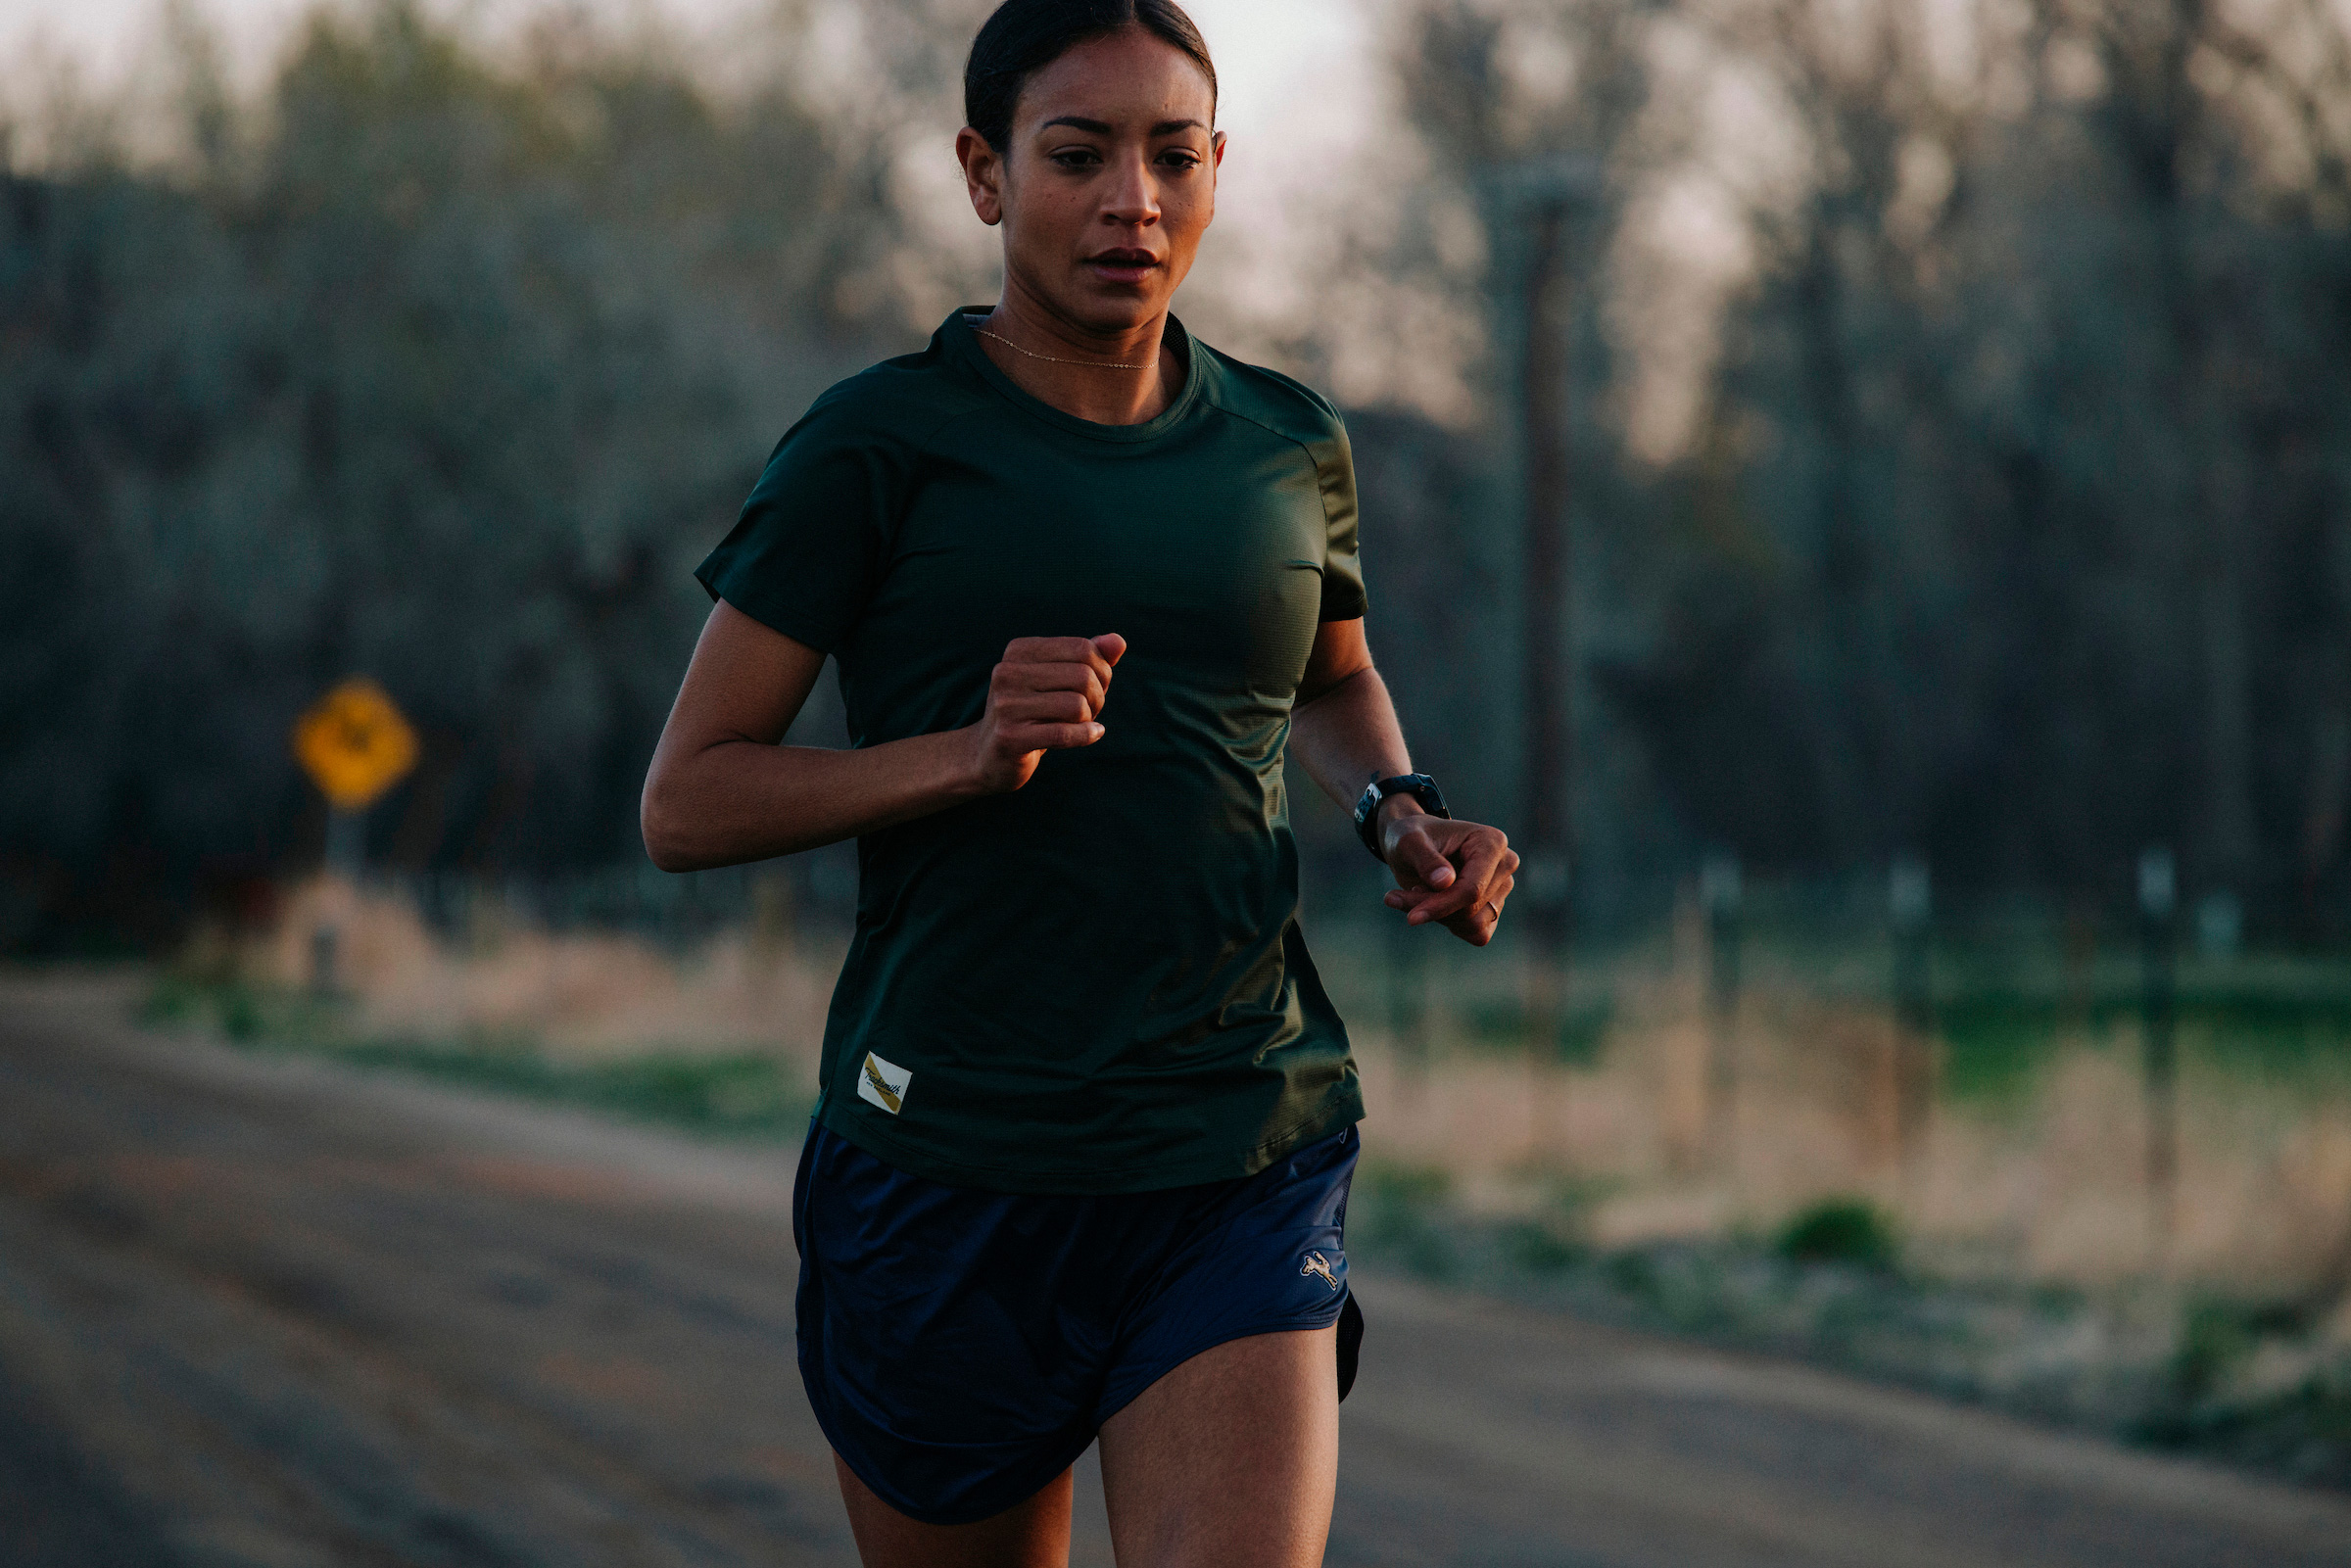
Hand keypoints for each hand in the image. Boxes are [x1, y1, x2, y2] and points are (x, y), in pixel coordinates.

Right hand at [967, 634, 1126, 792]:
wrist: (988, 756)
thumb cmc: (1032, 714)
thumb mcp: (1059, 681)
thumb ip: (1089, 658)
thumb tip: (1118, 641)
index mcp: (1018, 651)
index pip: (1082, 648)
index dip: (1102, 670)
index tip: (1094, 688)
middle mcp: (1007, 672)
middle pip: (1083, 676)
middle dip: (1098, 696)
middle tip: (1089, 711)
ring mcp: (1005, 705)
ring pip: (1077, 705)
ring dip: (1089, 718)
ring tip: (1081, 724)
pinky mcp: (1009, 737)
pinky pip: (1064, 733)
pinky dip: (1086, 735)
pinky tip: (1093, 734)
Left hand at [1380, 805, 1517, 945]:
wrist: (1414, 844)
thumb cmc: (1412, 837)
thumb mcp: (1408, 842)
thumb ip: (1425, 859)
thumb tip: (1445, 882)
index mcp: (1492, 842)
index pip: (1472, 889)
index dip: (1441, 905)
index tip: (1411, 917)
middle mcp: (1505, 864)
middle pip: (1471, 909)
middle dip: (1432, 908)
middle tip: (1396, 897)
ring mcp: (1503, 887)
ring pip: (1474, 925)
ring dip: (1439, 917)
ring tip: (1415, 894)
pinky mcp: (1496, 907)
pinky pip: (1477, 934)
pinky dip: (1450, 925)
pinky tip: (1434, 905)